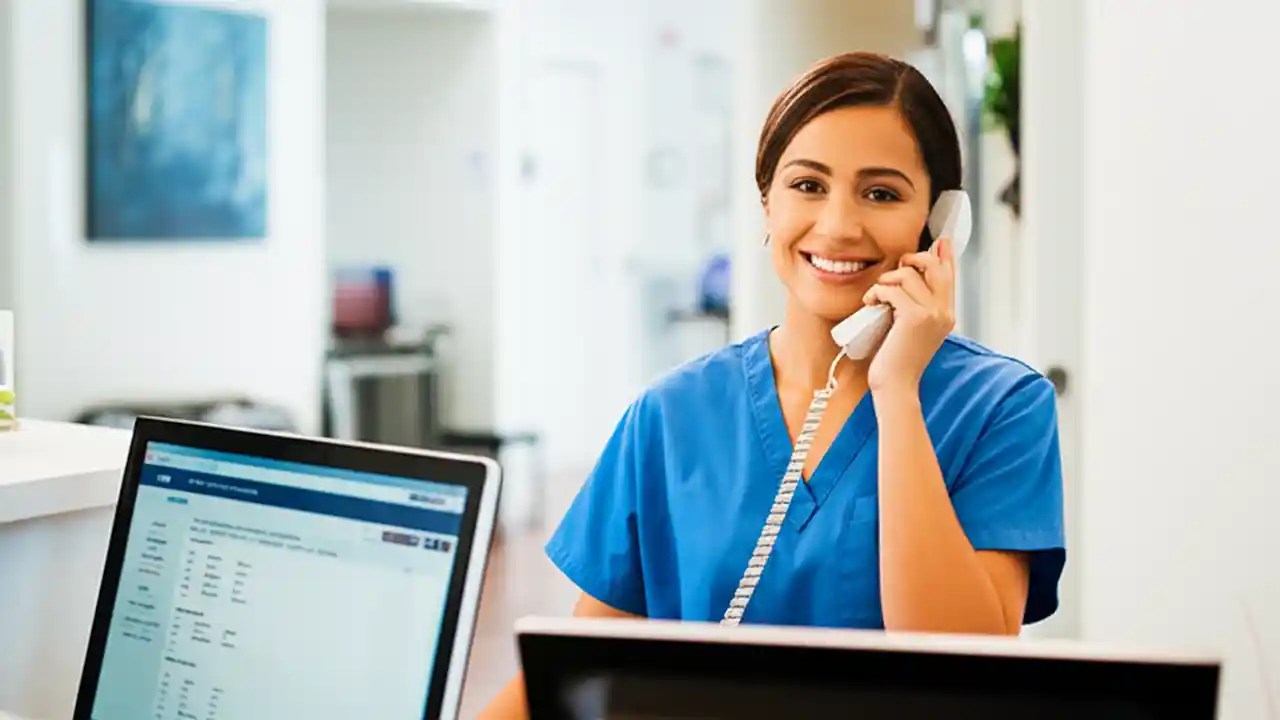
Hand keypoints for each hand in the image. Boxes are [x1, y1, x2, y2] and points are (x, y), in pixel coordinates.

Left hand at [862, 237, 956, 394]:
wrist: (896, 385)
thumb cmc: (898, 360)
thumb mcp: (913, 329)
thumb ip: (917, 306)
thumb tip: (910, 279)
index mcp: (946, 314)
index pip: (949, 275)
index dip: (944, 256)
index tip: (942, 241)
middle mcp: (944, 311)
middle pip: (933, 266)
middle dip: (911, 260)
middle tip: (893, 274)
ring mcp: (932, 313)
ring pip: (908, 274)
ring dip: (886, 281)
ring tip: (877, 296)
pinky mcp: (914, 317)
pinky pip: (892, 289)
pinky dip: (877, 292)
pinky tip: (871, 303)